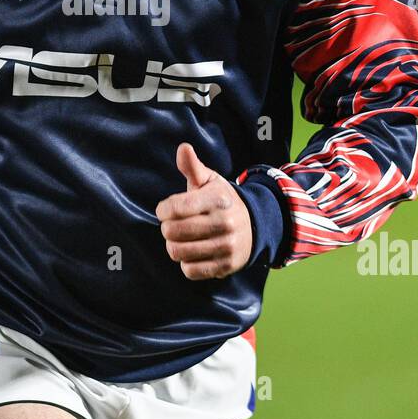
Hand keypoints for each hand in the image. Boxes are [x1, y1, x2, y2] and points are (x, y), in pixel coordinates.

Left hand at [154, 142, 253, 280]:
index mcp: (218, 199)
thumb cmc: (222, 201)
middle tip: (173, 225)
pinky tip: (192, 252)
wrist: (255, 226)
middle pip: (172, 231)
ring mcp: (226, 246)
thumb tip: (183, 148)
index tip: (165, 209)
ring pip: (177, 252)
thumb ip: (193, 166)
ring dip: (174, 246)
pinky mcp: (225, 266)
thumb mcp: (210, 181)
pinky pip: (189, 270)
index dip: (163, 210)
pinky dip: (186, 263)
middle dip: (167, 228)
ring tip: (181, 238)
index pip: (175, 207)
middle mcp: (224, 223)